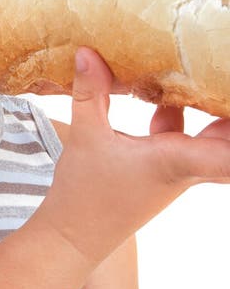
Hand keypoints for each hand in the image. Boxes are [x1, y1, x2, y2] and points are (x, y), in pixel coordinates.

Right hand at [35, 47, 229, 265]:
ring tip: (207, 78)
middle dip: (227, 111)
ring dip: (214, 112)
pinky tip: (167, 93)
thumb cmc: (83, 194)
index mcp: (175, 160)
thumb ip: (90, 92)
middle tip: (222, 77)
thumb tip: (87, 51)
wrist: (75, 237)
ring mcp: (180, 171)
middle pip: (229, 143)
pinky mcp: (167, 171)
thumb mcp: (84, 136)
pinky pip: (190, 141)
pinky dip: (186, 117)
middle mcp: (187, 167)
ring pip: (214, 140)